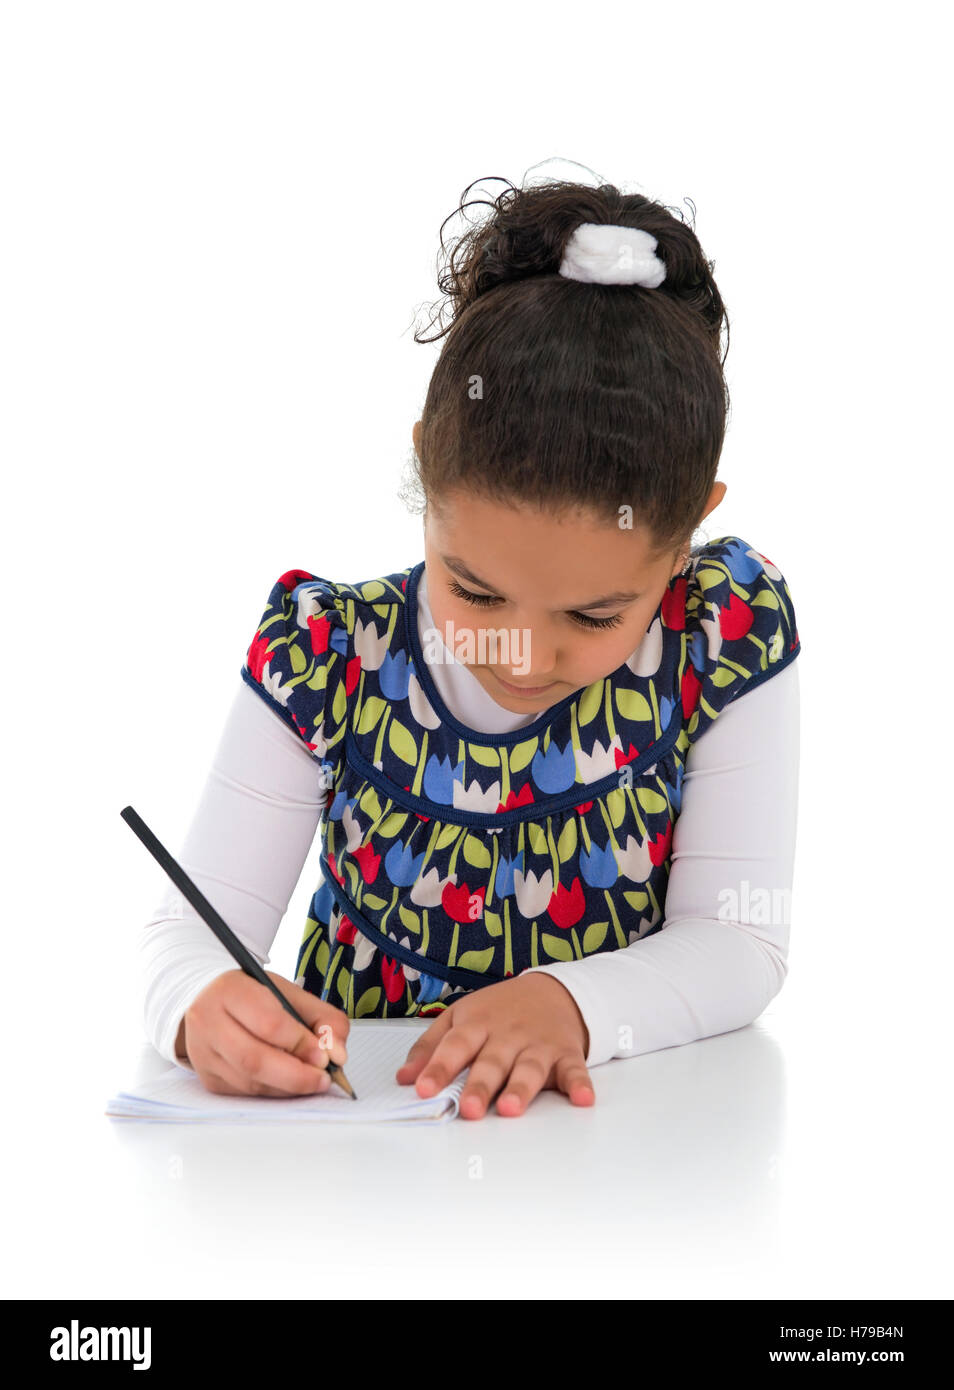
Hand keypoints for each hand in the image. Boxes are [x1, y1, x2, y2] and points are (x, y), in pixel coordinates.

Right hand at [177, 969, 350, 1097]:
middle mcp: (208, 1022)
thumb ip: (322, 1018)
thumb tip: (338, 1054)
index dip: (300, 1043)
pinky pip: (245, 1092)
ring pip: (250, 1082)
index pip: (269, 1024)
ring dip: (287, 1087)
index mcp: (229, 991)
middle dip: (296, 1075)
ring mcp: (203, 1053)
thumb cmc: (252, 995)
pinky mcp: (207, 1077)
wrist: (207, 998)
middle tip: (323, 1078)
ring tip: (311, 1080)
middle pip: (254, 1060)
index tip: (325, 1055)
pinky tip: (287, 1083)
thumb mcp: (289, 993)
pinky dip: (273, 1091)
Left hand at [396, 972, 593, 1118]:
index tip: (423, 1089)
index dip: (438, 1067)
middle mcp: (507, 1034)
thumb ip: (431, 1046)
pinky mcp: (566, 1053)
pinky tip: (582, 1098)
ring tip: (511, 1108)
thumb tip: (404, 1078)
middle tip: (468, 1109)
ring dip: (521, 1087)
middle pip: (492, 1061)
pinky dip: (580, 1084)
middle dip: (480, 1086)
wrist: (553, 989)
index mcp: (477, 1023)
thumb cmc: (499, 1010)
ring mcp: (538, 1044)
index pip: (455, 1046)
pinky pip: (574, 1069)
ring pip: (529, 1067)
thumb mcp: (460, 1017)